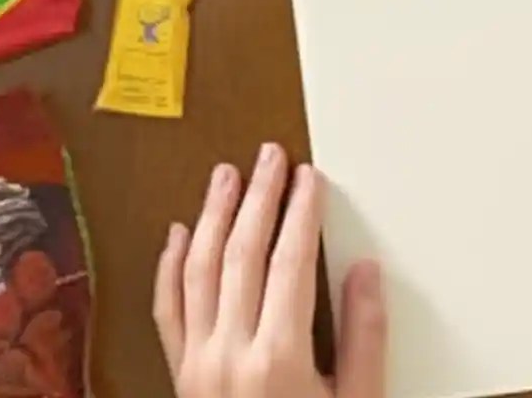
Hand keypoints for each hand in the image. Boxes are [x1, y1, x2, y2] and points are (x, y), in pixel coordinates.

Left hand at [153, 144, 386, 397]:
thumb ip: (362, 337)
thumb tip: (364, 272)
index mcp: (278, 357)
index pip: (290, 261)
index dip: (301, 212)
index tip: (310, 178)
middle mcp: (229, 352)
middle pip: (241, 253)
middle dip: (258, 197)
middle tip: (270, 157)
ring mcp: (197, 363)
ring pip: (198, 270)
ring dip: (213, 216)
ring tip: (225, 176)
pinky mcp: (180, 374)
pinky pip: (167, 309)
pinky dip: (170, 266)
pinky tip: (179, 234)